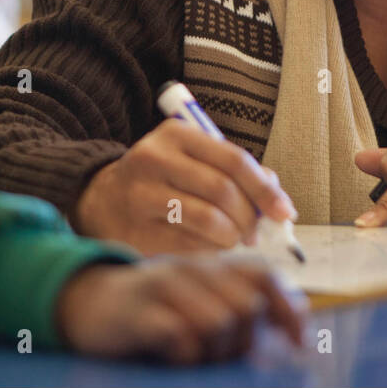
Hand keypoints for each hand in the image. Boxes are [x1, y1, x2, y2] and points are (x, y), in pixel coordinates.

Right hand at [56, 257, 306, 362]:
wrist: (85, 300)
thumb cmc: (153, 307)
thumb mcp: (198, 297)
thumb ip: (238, 301)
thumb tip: (293, 330)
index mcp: (211, 264)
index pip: (264, 276)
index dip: (289, 309)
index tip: (298, 344)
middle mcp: (191, 269)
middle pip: (247, 307)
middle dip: (246, 343)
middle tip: (223, 357)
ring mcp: (162, 286)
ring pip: (219, 322)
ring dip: (216, 352)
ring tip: (197, 357)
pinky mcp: (137, 311)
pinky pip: (179, 336)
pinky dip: (185, 355)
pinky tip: (174, 356)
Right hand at [72, 119, 296, 254]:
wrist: (102, 200)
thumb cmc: (162, 179)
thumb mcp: (192, 160)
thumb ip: (233, 171)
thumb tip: (276, 199)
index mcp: (175, 135)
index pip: (234, 160)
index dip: (265, 189)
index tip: (284, 212)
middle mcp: (154, 159)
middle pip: (223, 191)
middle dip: (249, 217)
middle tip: (254, 232)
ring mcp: (141, 196)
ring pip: (209, 222)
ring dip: (232, 237)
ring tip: (232, 240)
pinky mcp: (136, 232)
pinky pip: (190, 247)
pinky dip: (211, 252)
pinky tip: (210, 249)